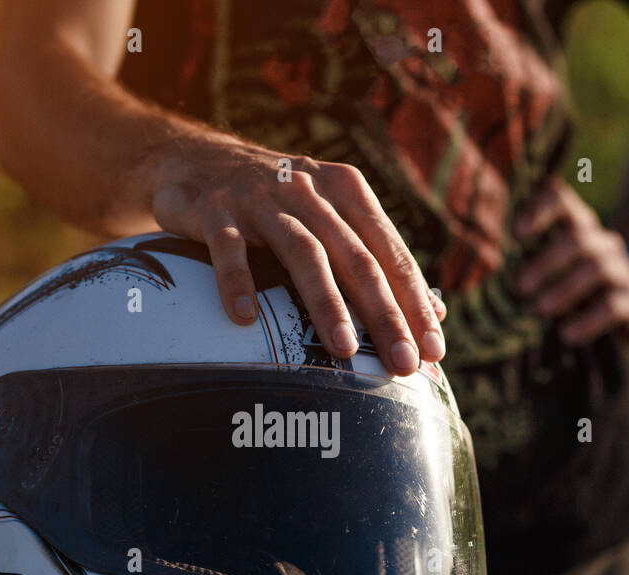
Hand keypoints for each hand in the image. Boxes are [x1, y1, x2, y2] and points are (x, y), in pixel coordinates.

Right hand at [145, 134, 446, 374]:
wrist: (195, 158)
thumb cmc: (275, 202)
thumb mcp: (330, 216)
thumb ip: (377, 259)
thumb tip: (433, 315)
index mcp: (347, 191)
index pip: (390, 252)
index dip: (414, 302)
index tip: (433, 351)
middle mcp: (309, 190)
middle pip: (356, 256)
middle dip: (384, 313)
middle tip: (402, 363)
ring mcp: (261, 198)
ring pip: (303, 251)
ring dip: (326, 302)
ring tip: (345, 349)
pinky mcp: (215, 208)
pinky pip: (228, 249)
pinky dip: (237, 282)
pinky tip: (245, 319)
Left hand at [512, 179, 628, 346]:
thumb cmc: (576, 293)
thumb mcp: (553, 275)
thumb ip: (527, 266)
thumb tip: (483, 277)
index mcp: (579, 230)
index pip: (562, 202)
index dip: (540, 210)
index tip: (516, 233)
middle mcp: (604, 244)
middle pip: (579, 238)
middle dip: (547, 261)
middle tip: (520, 287)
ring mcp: (624, 272)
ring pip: (598, 268)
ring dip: (566, 288)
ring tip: (541, 309)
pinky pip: (616, 306)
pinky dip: (590, 319)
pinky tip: (568, 334)